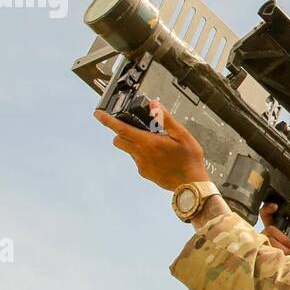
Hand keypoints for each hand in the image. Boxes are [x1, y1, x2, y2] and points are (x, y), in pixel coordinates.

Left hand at [94, 100, 208, 190]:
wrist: (191, 184)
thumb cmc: (189, 159)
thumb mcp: (182, 135)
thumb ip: (165, 118)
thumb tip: (154, 105)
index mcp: (148, 142)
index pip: (121, 129)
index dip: (107, 120)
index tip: (98, 114)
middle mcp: (141, 154)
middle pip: (119, 140)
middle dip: (122, 132)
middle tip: (136, 128)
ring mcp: (141, 165)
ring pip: (129, 150)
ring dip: (135, 144)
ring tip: (157, 144)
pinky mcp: (145, 173)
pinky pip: (138, 160)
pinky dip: (143, 154)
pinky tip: (160, 156)